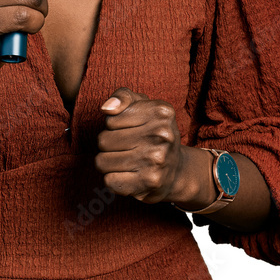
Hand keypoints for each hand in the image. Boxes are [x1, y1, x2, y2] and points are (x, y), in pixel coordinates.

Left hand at [95, 87, 202, 206]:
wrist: (177, 170)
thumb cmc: (152, 133)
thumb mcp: (143, 106)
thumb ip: (123, 97)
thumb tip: (106, 108)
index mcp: (160, 111)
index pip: (109, 120)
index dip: (113, 127)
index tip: (129, 130)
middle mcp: (161, 134)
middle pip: (103, 140)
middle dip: (109, 145)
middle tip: (127, 148)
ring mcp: (157, 159)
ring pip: (102, 162)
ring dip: (109, 163)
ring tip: (126, 161)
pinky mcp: (150, 181)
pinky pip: (110, 181)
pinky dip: (114, 179)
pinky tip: (129, 176)